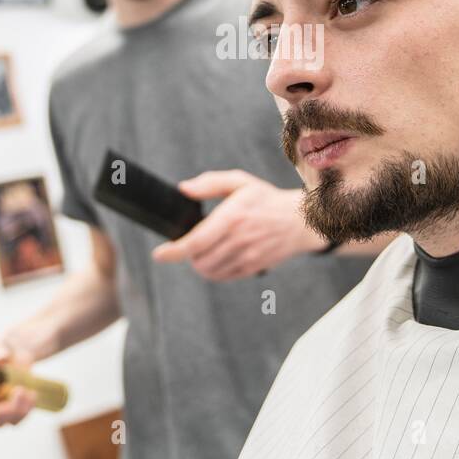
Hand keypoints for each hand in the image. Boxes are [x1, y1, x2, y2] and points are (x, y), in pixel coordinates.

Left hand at [151, 170, 325, 280]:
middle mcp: (239, 239)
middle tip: (190, 244)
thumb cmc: (266, 199)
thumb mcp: (240, 182)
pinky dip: (214, 271)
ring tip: (204, 251)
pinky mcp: (254, 267)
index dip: (173, 251)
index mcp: (232, 216)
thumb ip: (210, 183)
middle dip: (188, 255)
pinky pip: (224, 277)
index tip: (159, 254)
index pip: (195, 241)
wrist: (300, 220)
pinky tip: (218, 258)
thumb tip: (184, 189)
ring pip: (210, 271)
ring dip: (200, 264)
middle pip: (199, 260)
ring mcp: (248, 255)